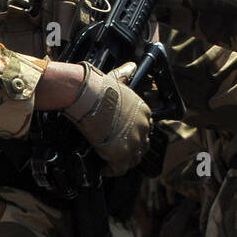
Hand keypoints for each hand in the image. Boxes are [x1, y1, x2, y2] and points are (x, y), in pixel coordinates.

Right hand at [63, 61, 151, 176]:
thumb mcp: (118, 79)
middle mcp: (143, 127)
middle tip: (119, 153)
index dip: (136, 134)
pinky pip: (119, 169)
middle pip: (142, 145)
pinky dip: (111, 170)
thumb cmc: (101, 88)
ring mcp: (133, 141)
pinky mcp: (121, 153)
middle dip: (132, 150)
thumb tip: (131, 66)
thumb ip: (126, 74)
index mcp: (144, 111)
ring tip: (111, 163)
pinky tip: (104, 169)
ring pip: (133, 159)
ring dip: (123, 162)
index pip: (146, 128)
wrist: (90, 97)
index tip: (125, 137)